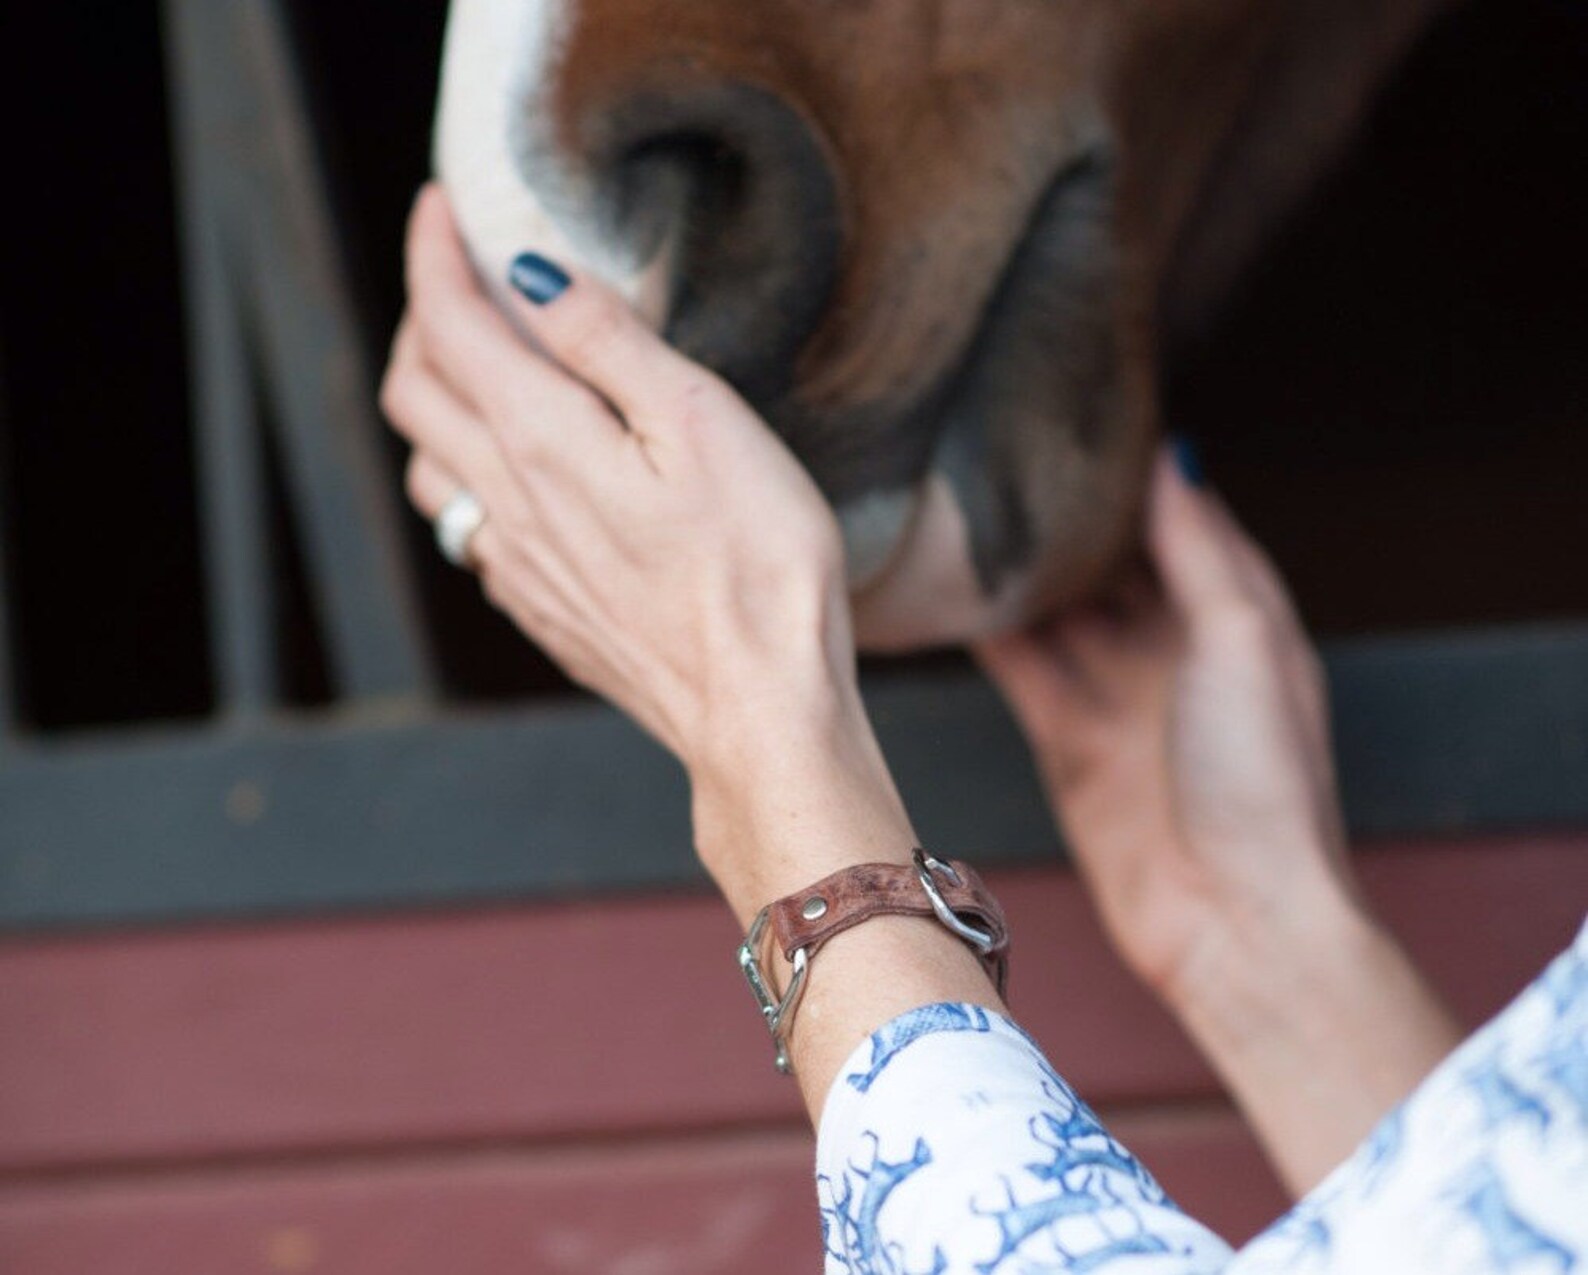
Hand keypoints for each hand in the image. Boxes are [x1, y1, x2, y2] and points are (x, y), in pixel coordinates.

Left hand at [382, 187, 1002, 1115]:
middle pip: (416, 392)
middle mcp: (509, 503)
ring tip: (483, 372)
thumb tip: (528, 273)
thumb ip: (605, 343)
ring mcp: (520, 567)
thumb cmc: (757, 567)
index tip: (440, 207)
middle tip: (465, 281)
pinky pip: (473, 531)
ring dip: (437, 403)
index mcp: (541, 440)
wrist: (761, 712)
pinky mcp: (546, 613)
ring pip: (431, 466)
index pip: (448, 323)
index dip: (433, 254)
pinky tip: (519, 482)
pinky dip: (471, 477)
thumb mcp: (700, 422)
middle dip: (425, 319)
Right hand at [976, 446, 1457, 1191]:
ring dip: (1025, 572)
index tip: (1089, 416)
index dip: (1141, 476)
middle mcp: (1176, 653)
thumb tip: (1174, 456)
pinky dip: (992, 636)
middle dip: (1071, 519)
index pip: (1183, 525)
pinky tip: (954, 594)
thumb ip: (1199, 550)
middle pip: (1114, 566)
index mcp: (1237, 621)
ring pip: (1060, 615)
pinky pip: (1023, 673)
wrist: (1235, 919)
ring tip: (972, 511)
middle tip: (1009, 455)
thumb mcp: (1242, 640)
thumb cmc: (1263, 783)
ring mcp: (1120, 700)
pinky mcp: (1069, 745)